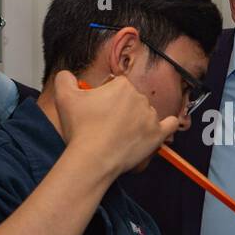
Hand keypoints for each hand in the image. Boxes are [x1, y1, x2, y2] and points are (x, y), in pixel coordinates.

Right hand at [53, 70, 177, 177]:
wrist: (93, 158)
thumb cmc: (81, 129)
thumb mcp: (64, 96)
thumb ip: (65, 78)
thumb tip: (68, 76)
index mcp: (122, 85)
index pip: (116, 86)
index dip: (105, 97)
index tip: (97, 110)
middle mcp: (140, 98)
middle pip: (131, 100)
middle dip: (120, 109)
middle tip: (105, 125)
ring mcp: (151, 117)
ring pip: (145, 113)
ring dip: (137, 120)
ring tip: (120, 134)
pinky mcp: (157, 135)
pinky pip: (170, 125)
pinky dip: (168, 124)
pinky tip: (164, 125)